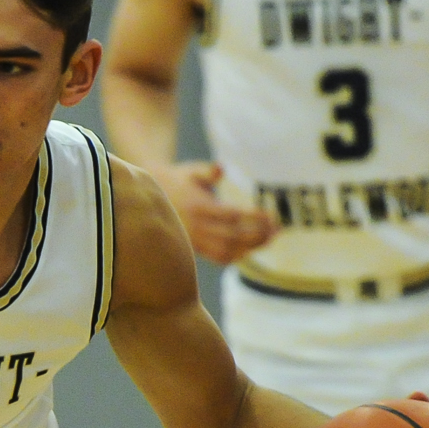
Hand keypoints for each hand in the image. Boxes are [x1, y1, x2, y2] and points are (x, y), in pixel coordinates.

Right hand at [150, 161, 278, 263]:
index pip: (231, 216)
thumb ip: (207, 170)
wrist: (151, 198)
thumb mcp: (191, 171)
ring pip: (227, 251)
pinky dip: (237, 256)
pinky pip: (218, 258)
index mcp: (198, 207)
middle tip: (277, 229)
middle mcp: (197, 227)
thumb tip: (220, 169)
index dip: (253, 218)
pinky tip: (251, 249)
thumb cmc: (178, 180)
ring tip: (269, 239)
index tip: (271, 215)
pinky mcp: (195, 249)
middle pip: (232, 237)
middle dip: (257, 235)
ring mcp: (195, 240)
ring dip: (251, 247)